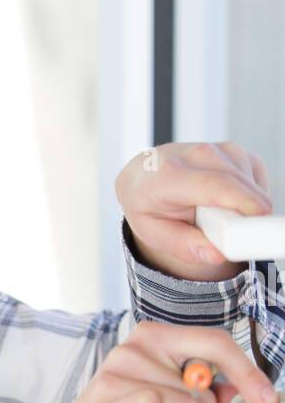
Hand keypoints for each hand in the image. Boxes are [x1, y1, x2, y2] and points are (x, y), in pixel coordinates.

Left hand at [115, 140, 271, 279]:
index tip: (260, 218)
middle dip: (247, 213)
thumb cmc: (148, 205)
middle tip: (235, 238)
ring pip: (249, 181)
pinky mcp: (231, 150)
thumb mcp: (153, 233)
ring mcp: (215, 148)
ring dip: (243, 206)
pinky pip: (253, 176)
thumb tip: (217, 254)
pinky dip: (247, 194)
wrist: (143, 176)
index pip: (213, 185)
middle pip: (237, 182)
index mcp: (166, 175)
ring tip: (214, 217)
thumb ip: (184, 246)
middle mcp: (192, 155)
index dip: (241, 201)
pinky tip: (224, 201)